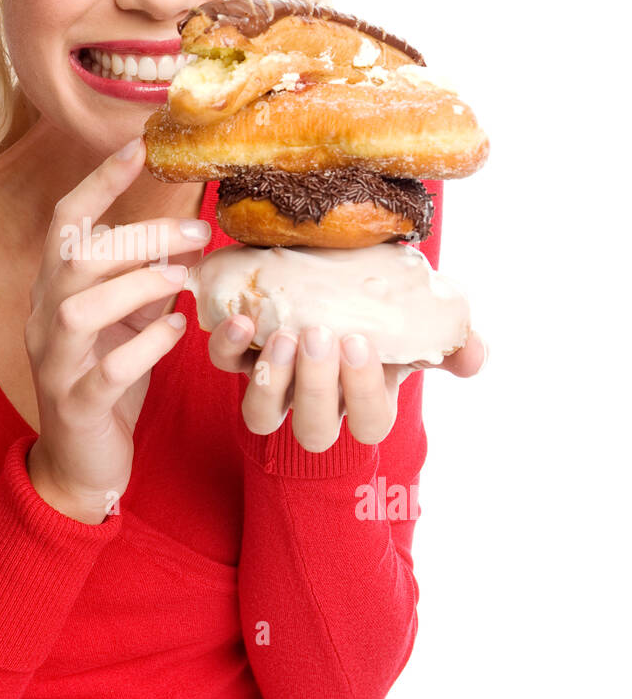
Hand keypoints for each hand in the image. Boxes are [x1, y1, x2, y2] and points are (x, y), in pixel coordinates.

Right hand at [25, 137, 210, 521]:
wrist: (81, 465)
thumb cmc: (106, 383)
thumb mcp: (127, 323)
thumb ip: (146, 282)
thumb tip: (190, 237)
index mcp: (54, 291)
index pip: (66, 224)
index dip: (99, 183)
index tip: (139, 147)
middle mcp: (44, 319)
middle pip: (75, 258)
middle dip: (139, 237)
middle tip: (198, 233)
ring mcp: (55, 364)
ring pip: (80, 310)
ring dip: (137, 286)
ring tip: (185, 280)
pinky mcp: (77, 406)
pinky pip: (107, 371)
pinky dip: (146, 346)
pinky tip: (178, 333)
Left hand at [208, 320, 488, 450]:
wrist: (332, 267)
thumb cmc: (380, 303)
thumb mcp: (420, 319)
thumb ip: (451, 339)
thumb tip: (474, 356)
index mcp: (366, 399)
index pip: (369, 423)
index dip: (363, 393)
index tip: (359, 342)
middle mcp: (318, 402)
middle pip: (314, 431)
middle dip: (316, 389)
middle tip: (319, 336)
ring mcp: (277, 383)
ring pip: (262, 416)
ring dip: (272, 382)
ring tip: (282, 335)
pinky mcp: (240, 357)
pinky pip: (224, 366)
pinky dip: (226, 347)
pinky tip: (242, 319)